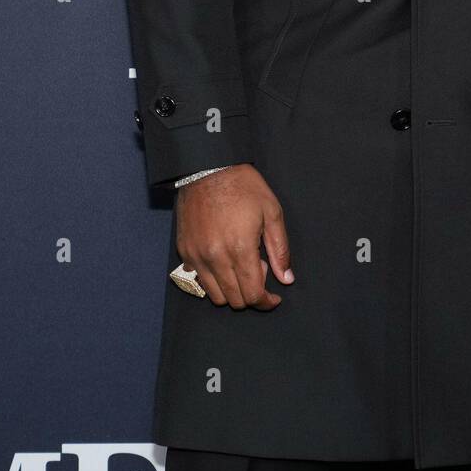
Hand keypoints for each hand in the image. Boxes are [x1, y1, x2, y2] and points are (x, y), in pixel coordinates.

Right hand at [175, 163, 292, 309]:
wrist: (208, 168)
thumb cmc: (244, 187)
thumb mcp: (271, 212)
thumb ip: (279, 249)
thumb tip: (286, 279)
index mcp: (240, 249)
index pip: (253, 294)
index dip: (266, 302)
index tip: (274, 298)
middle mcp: (215, 258)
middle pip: (234, 300)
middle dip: (251, 294)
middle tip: (259, 269)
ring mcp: (196, 256)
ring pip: (215, 295)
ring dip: (232, 291)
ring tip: (241, 265)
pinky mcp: (184, 252)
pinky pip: (199, 281)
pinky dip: (214, 280)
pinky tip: (224, 260)